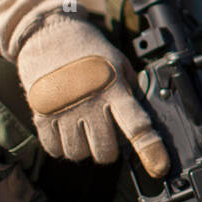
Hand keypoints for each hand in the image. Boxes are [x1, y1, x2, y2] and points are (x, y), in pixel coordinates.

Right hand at [15, 13, 169, 177]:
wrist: (49, 34)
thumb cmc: (89, 50)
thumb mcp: (119, 64)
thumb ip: (130, 91)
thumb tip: (141, 120)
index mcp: (114, 89)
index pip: (137, 126)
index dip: (151, 150)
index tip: (159, 168)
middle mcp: (90, 103)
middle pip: (105, 152)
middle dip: (110, 151)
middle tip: (107, 136)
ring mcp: (64, 111)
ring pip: (79, 154)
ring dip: (85, 149)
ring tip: (84, 129)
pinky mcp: (41, 115)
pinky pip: (54, 150)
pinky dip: (62, 147)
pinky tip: (66, 130)